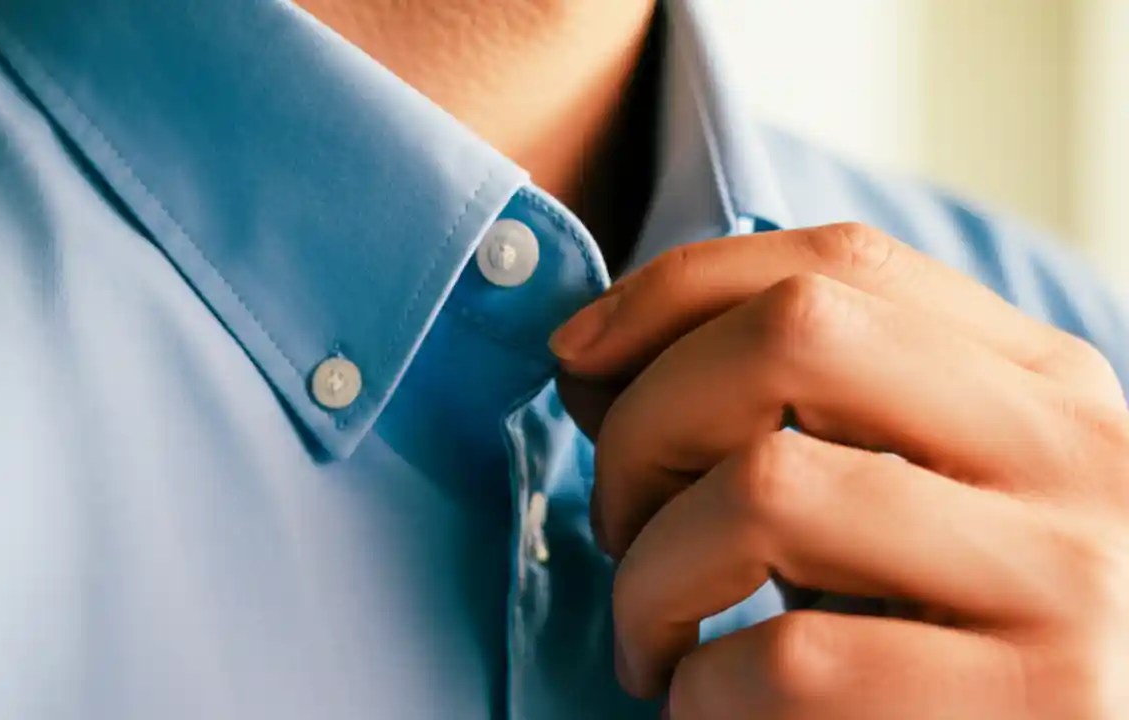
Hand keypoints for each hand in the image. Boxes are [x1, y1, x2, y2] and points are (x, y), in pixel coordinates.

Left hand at [550, 223, 1128, 718]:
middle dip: (647, 420)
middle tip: (619, 521)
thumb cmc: (935, 640)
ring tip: (651, 638)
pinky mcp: (1037, 706)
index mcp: (1039, 382)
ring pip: (768, 489)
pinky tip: (707, 712)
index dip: (676, 288)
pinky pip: (788, 661)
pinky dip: (698, 693)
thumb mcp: (875, 498)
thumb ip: (767, 414)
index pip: (841, 260)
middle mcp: (1074, 453)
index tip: (578, 352)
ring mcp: (1070, 579)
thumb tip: (587, 357)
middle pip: (796, 332)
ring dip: (650, 576)